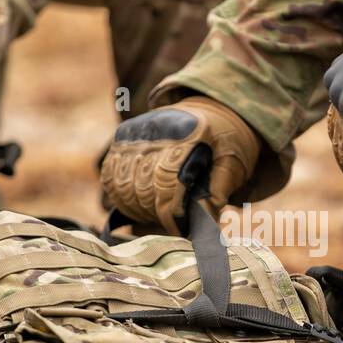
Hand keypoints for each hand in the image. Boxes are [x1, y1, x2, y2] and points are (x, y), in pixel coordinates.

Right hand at [100, 96, 262, 233]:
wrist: (208, 114)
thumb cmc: (223, 145)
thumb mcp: (232, 165)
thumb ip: (217, 192)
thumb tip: (202, 223)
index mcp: (192, 132)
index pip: (169, 180)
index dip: (170, 211)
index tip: (178, 229)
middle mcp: (158, 127)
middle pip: (142, 185)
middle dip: (154, 213)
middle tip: (170, 224)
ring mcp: (136, 130)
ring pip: (122, 183)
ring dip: (136, 208)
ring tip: (156, 216)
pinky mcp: (122, 136)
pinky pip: (110, 174)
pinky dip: (120, 196)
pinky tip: (138, 205)